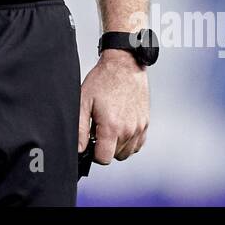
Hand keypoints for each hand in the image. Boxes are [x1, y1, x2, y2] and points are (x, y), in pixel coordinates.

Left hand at [78, 49, 148, 163]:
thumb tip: (79, 149)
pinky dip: (129, 141)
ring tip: (109, 126)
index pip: (103, 158)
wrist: (124, 66)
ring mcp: (139, 128)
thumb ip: (80, 129)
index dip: (94, 153)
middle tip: (98, 128)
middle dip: (105, 147)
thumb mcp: (83, 102)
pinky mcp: (145, 123)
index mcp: (112, 126)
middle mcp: (128, 130)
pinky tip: (120, 127)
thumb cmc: (103, 81)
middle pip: (115, 156)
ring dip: (117, 145)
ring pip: (127, 152)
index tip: (91, 140)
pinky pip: (137, 144)